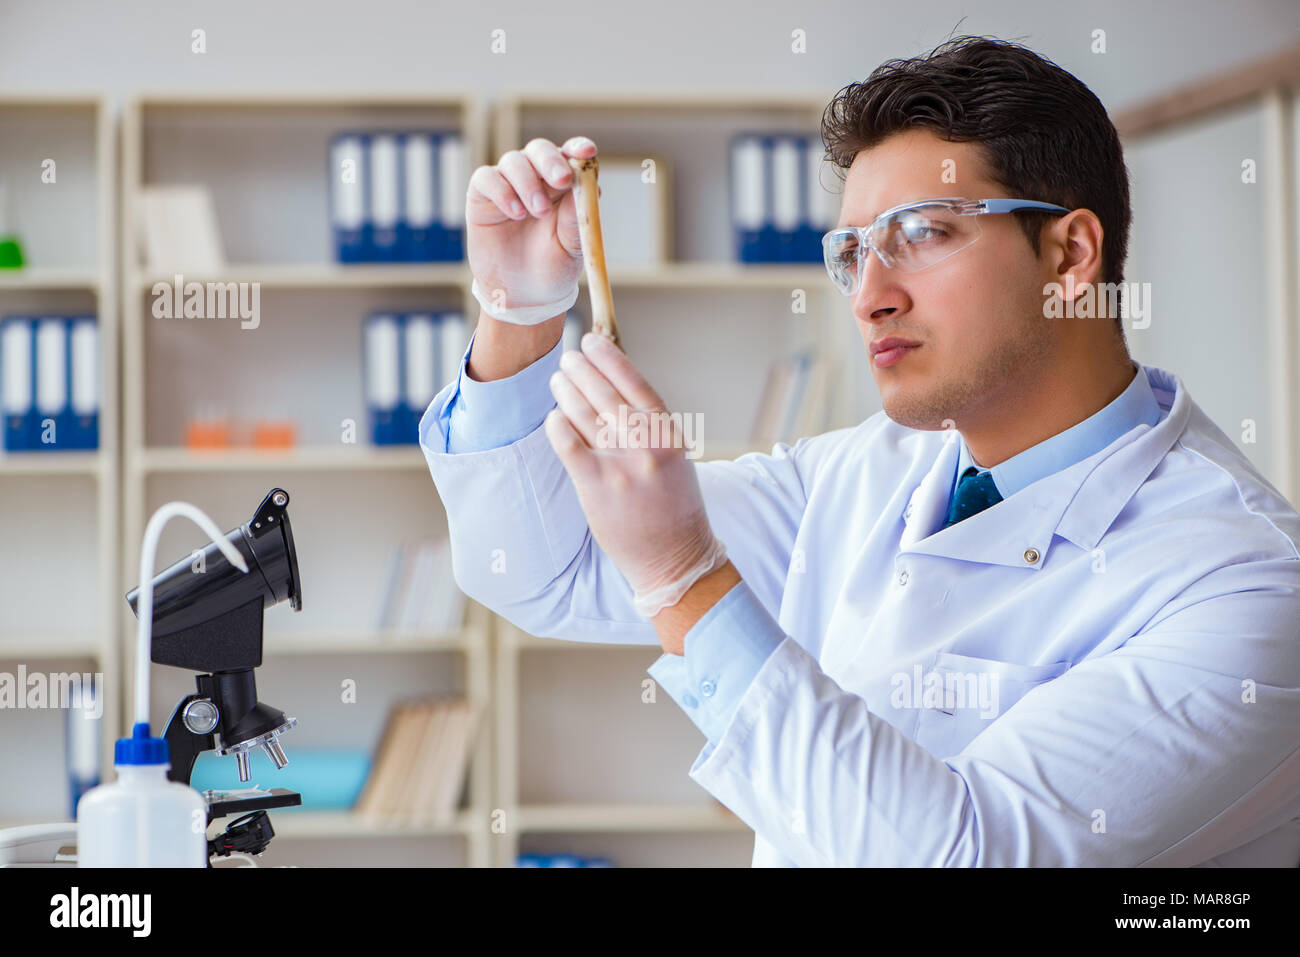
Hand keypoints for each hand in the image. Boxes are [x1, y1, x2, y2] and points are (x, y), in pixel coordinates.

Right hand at [465, 136, 599, 308]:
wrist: (522, 296)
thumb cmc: (552, 269)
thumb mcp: (572, 248)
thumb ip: (576, 218)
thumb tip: (586, 186)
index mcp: (564, 187)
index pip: (571, 156)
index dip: (578, 148)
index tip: (587, 152)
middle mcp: (536, 179)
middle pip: (540, 150)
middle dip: (551, 161)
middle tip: (561, 180)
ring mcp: (508, 184)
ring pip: (514, 161)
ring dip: (528, 183)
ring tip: (536, 213)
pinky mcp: (482, 196)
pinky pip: (487, 178)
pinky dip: (501, 190)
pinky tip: (515, 213)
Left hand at [544, 332, 727, 617]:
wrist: (674, 558)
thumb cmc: (675, 507)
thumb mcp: (674, 458)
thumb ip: (649, 427)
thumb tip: (613, 392)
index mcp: (668, 435)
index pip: (635, 383)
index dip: (610, 359)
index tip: (593, 343)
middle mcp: (645, 445)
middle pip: (605, 394)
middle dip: (582, 371)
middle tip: (568, 360)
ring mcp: (620, 465)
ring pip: (585, 415)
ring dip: (567, 392)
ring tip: (558, 381)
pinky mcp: (596, 486)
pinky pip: (569, 445)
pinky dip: (558, 426)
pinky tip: (554, 416)